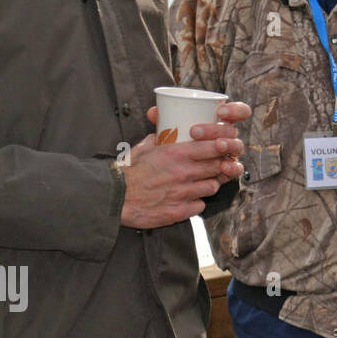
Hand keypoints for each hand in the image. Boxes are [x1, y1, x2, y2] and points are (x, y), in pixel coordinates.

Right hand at [120, 103, 249, 228]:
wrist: (113, 198)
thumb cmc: (128, 172)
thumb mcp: (145, 147)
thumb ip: (162, 137)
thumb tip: (169, 126)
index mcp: (176, 154)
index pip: (214, 147)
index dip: (222, 147)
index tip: (222, 147)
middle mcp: (184, 173)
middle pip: (217, 167)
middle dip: (218, 166)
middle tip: (213, 165)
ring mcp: (183, 193)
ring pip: (212, 187)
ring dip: (208, 184)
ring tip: (199, 182)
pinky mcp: (179, 212)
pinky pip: (200, 206)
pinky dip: (196, 202)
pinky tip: (188, 199)